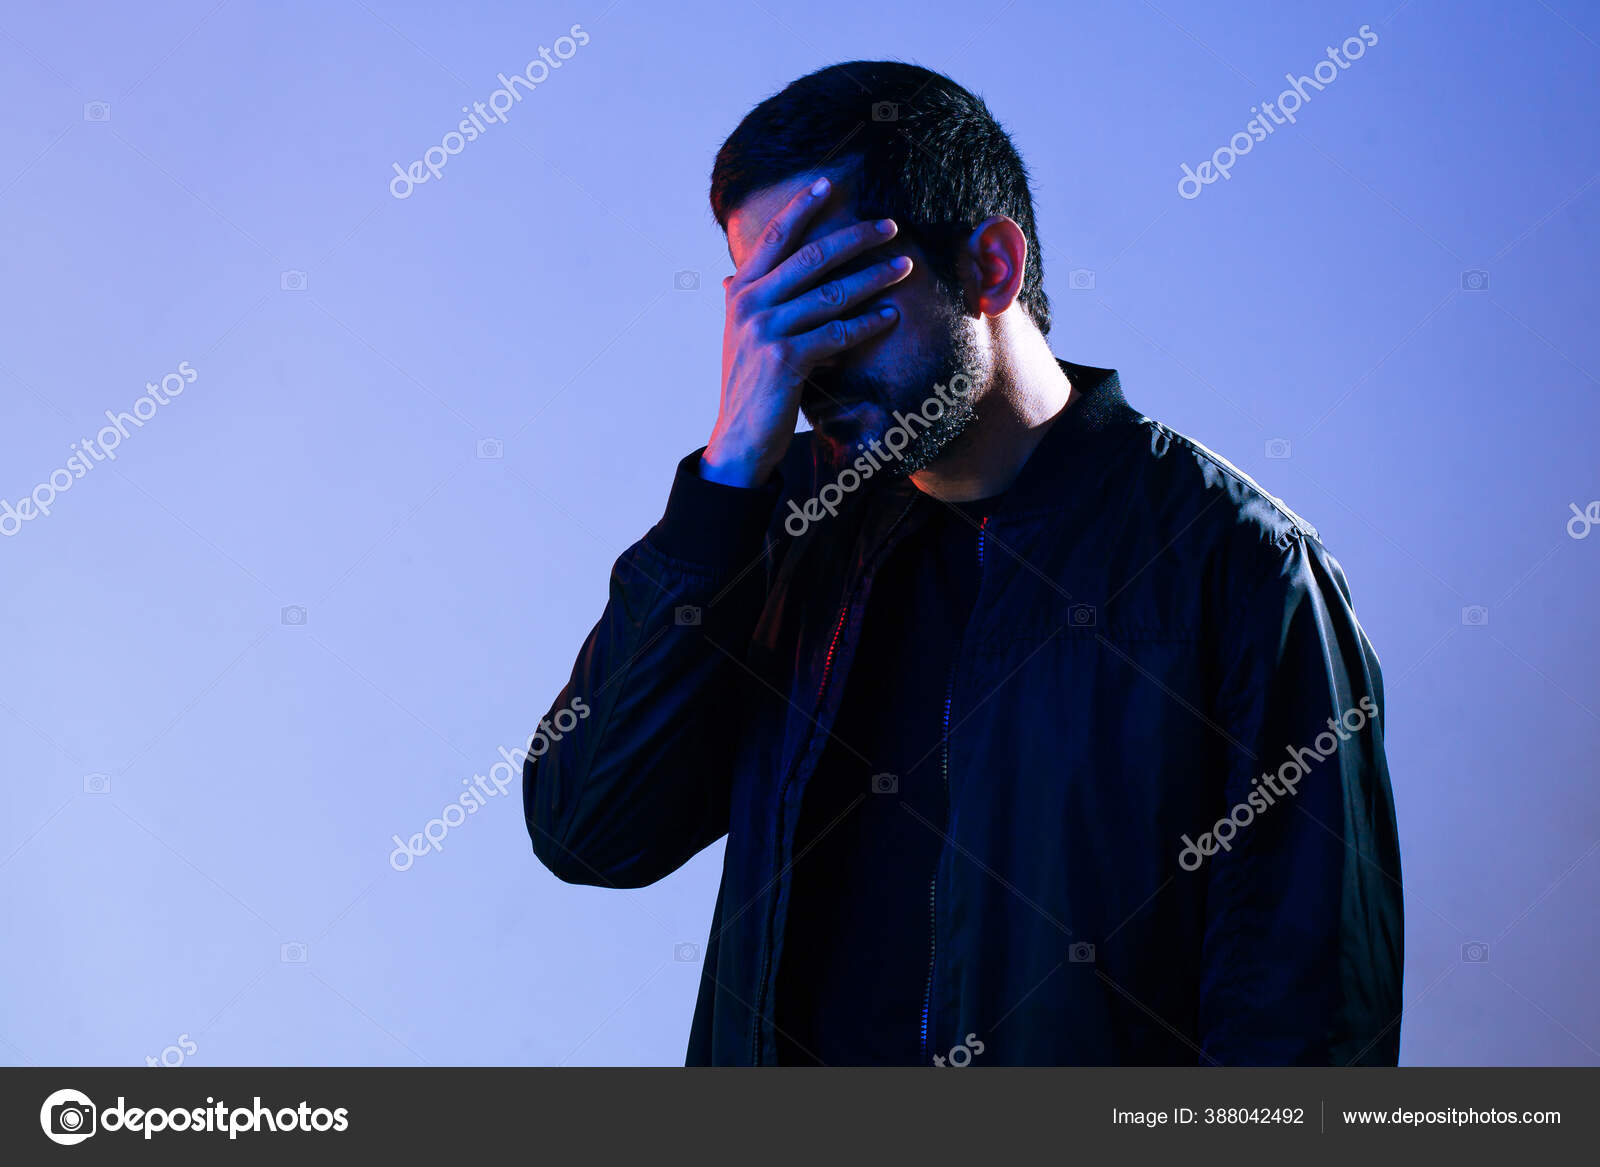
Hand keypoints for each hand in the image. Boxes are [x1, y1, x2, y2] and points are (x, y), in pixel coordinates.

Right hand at [701, 175, 912, 486]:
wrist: (738, 437)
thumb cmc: (749, 384)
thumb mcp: (739, 336)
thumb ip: (742, 303)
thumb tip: (731, 276)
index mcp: (740, 290)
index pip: (775, 237)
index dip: (803, 207)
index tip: (829, 183)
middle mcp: (750, 302)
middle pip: (812, 256)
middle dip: (856, 237)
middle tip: (891, 226)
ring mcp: (767, 329)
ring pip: (831, 292)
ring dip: (874, 277)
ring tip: (904, 267)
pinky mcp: (786, 358)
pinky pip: (838, 332)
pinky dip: (867, 323)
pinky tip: (890, 316)